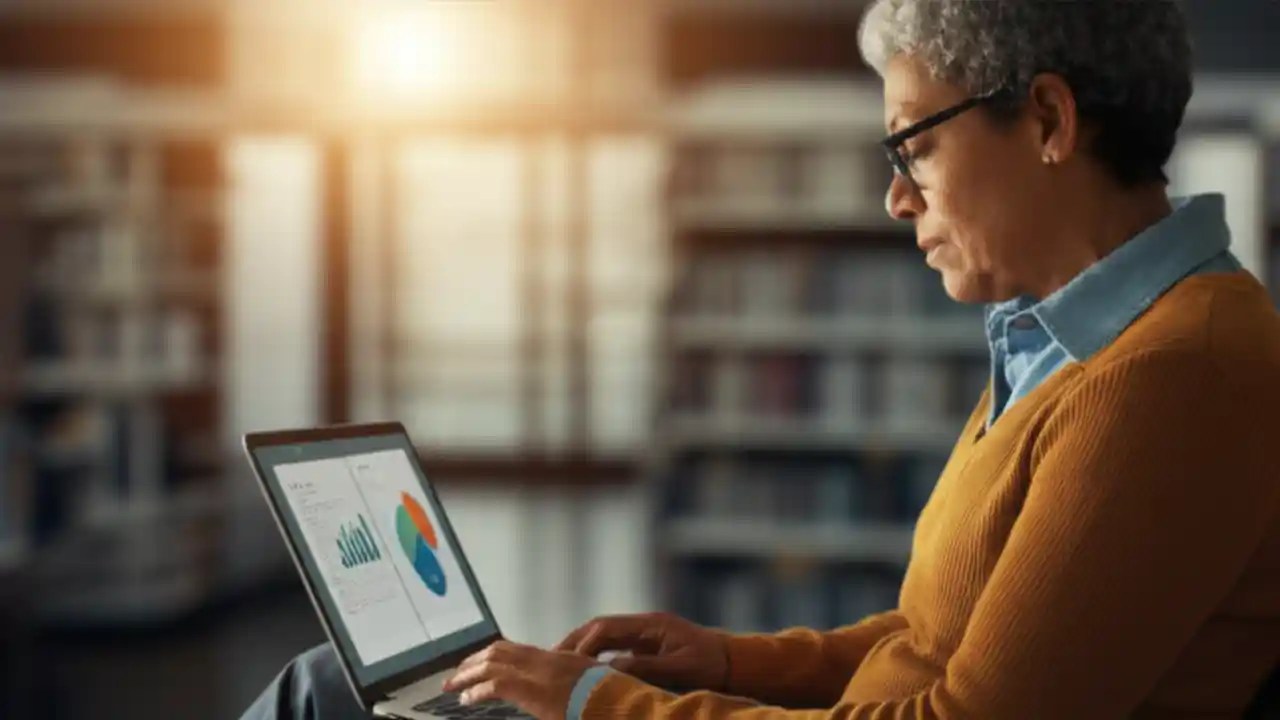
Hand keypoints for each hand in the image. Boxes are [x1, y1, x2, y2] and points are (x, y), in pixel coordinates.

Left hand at [443, 640, 599, 719]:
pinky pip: (496, 685)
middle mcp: (543, 659)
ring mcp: (537, 672)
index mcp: (556, 658)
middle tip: (456, 674)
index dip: (491, 655)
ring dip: (468, 674)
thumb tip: (557, 689)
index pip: (515, 650)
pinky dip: (476, 691)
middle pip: (499, 651)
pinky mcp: (532, 691)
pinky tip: (466, 699)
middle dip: (474, 661)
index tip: (477, 664)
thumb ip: (570, 680)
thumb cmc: (608, 698)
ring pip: (492, 663)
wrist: (617, 703)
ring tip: (452, 685)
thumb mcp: (589, 683)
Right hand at [555, 612, 728, 692]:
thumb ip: (645, 668)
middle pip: (599, 628)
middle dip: (573, 642)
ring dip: (582, 649)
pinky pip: (614, 648)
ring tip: (559, 667)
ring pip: (604, 637)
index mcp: (651, 625)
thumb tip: (609, 670)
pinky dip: (596, 658)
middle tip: (548, 659)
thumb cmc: (711, 665)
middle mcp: (644, 625)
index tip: (565, 662)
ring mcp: (645, 635)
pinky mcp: (647, 647)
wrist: (734, 662)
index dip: (582, 643)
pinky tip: (584, 673)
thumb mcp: (680, 669)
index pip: (606, 628)